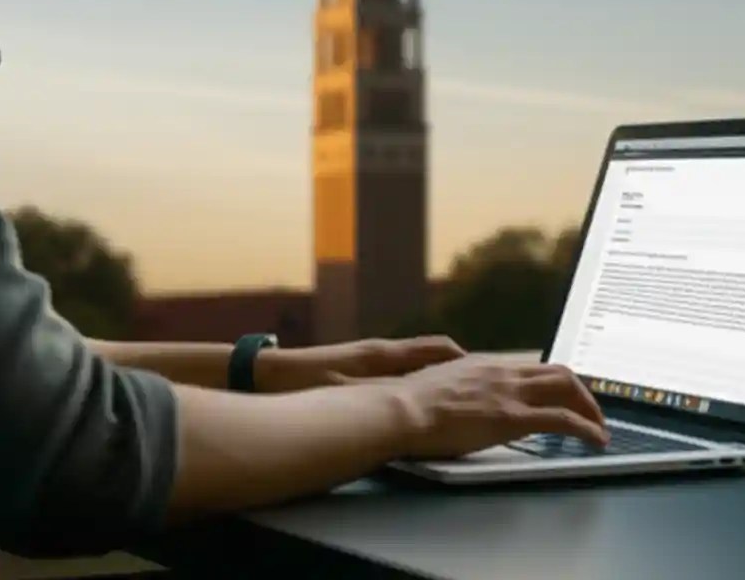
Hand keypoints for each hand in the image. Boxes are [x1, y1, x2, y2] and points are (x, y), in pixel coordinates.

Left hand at [255, 336, 465, 393]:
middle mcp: (378, 351)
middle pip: (429, 352)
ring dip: (433, 371)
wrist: (262, 372)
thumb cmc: (304, 382)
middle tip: (478, 376)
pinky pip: (394, 369)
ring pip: (412, 360)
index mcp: (382, 354)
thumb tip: (422, 390)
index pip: (436, 349)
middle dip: (455, 363)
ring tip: (452, 387)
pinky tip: (410, 394)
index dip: (462, 360)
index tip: (482, 369)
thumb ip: (385, 393)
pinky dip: (412, 378)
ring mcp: (365, 357)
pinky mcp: (351, 366)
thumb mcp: (347, 390)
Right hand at [388, 356, 608, 458]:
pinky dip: (587, 429)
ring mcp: (509, 393)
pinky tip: (596, 441)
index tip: (561, 396)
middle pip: (558, 372)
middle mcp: (502, 372)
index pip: (531, 367)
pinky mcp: (512, 418)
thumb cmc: (407, 404)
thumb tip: (456, 394)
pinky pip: (563, 419)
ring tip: (598, 429)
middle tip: (590, 413)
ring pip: (567, 388)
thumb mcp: (435, 385)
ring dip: (590, 408)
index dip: (552, 383)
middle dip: (581, 392)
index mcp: (484, 366)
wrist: (400, 409)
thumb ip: (455, 386)